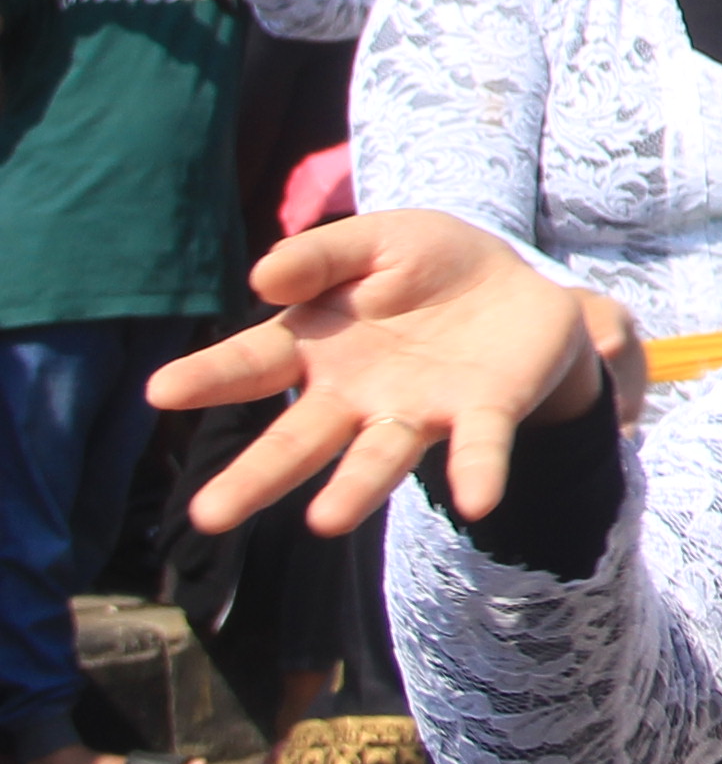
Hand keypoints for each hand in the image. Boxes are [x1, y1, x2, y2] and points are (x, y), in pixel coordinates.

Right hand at [145, 212, 606, 534]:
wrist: (519, 279)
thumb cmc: (425, 263)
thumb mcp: (374, 241)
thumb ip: (319, 257)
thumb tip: (262, 277)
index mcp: (315, 347)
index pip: (252, 363)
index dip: (208, 377)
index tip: (160, 392)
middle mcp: (355, 394)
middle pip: (299, 440)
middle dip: (257, 476)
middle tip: (209, 515)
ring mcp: (417, 410)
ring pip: (379, 458)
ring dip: (355, 490)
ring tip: (325, 522)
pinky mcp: (484, 413)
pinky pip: (478, 446)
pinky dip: (477, 472)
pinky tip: (477, 500)